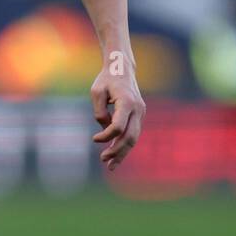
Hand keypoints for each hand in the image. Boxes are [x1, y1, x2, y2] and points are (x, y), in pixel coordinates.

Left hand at [91, 57, 145, 171]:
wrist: (122, 69)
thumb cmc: (106, 80)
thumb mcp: (96, 92)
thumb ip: (99, 112)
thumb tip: (104, 129)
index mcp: (127, 102)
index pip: (118, 126)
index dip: (106, 136)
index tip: (94, 139)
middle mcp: (137, 109)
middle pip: (129, 136)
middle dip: (117, 151)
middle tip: (103, 160)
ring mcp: (141, 113)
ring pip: (133, 138)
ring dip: (122, 152)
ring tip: (110, 165)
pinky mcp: (139, 116)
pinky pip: (133, 134)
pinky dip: (124, 145)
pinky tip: (115, 156)